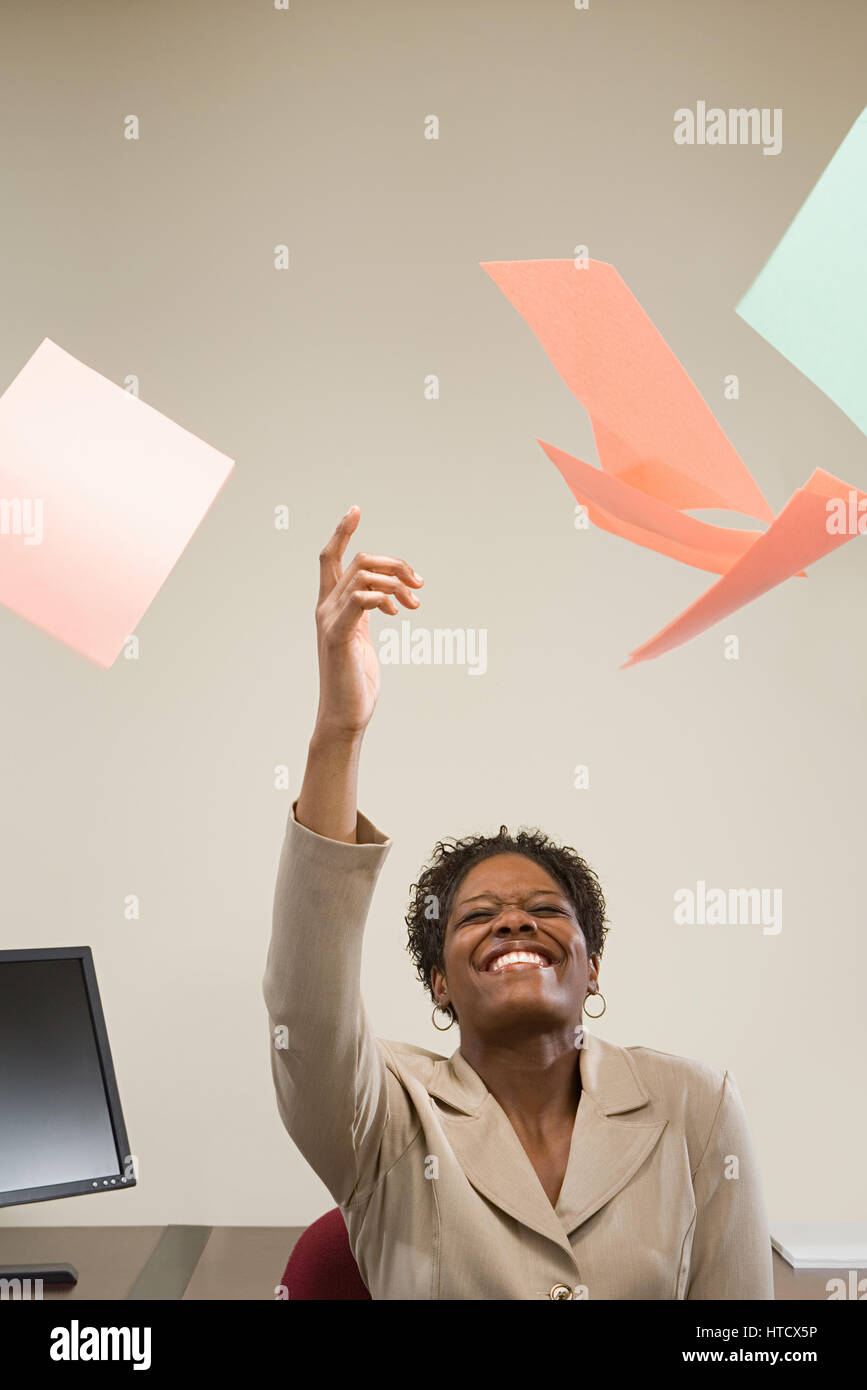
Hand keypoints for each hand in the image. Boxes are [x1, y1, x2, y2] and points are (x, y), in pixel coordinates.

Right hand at [313, 506, 423, 739]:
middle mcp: (326, 608)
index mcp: (331, 606)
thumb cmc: (355, 681)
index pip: (330, 558)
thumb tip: (385, 598)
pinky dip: (383, 597)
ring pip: (364, 575)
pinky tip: (398, 612)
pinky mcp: (339, 636)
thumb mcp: (361, 639)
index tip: (355, 510)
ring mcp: (330, 621)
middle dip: (395, 564)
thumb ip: (366, 615)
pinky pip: (360, 599)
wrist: (345, 715)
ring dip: (397, 582)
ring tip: (415, 603)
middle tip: (419, 584)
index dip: (341, 531)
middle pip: (360, 561)